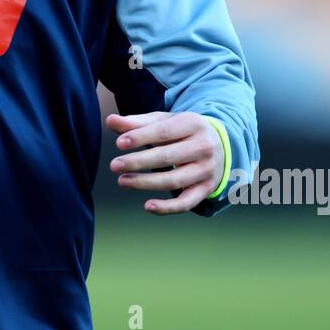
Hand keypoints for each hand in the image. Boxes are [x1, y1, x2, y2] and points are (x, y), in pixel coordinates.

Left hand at [107, 111, 223, 214]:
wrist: (220, 144)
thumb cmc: (182, 131)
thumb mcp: (163, 121)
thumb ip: (136, 123)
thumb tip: (110, 121)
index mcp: (193, 123)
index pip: (164, 132)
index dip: (141, 137)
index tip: (119, 143)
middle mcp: (204, 146)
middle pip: (168, 157)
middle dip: (139, 162)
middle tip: (114, 165)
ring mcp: (207, 169)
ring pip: (175, 180)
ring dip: (146, 183)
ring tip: (122, 181)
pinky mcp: (206, 189)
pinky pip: (187, 202)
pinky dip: (168, 208)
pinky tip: (148, 206)